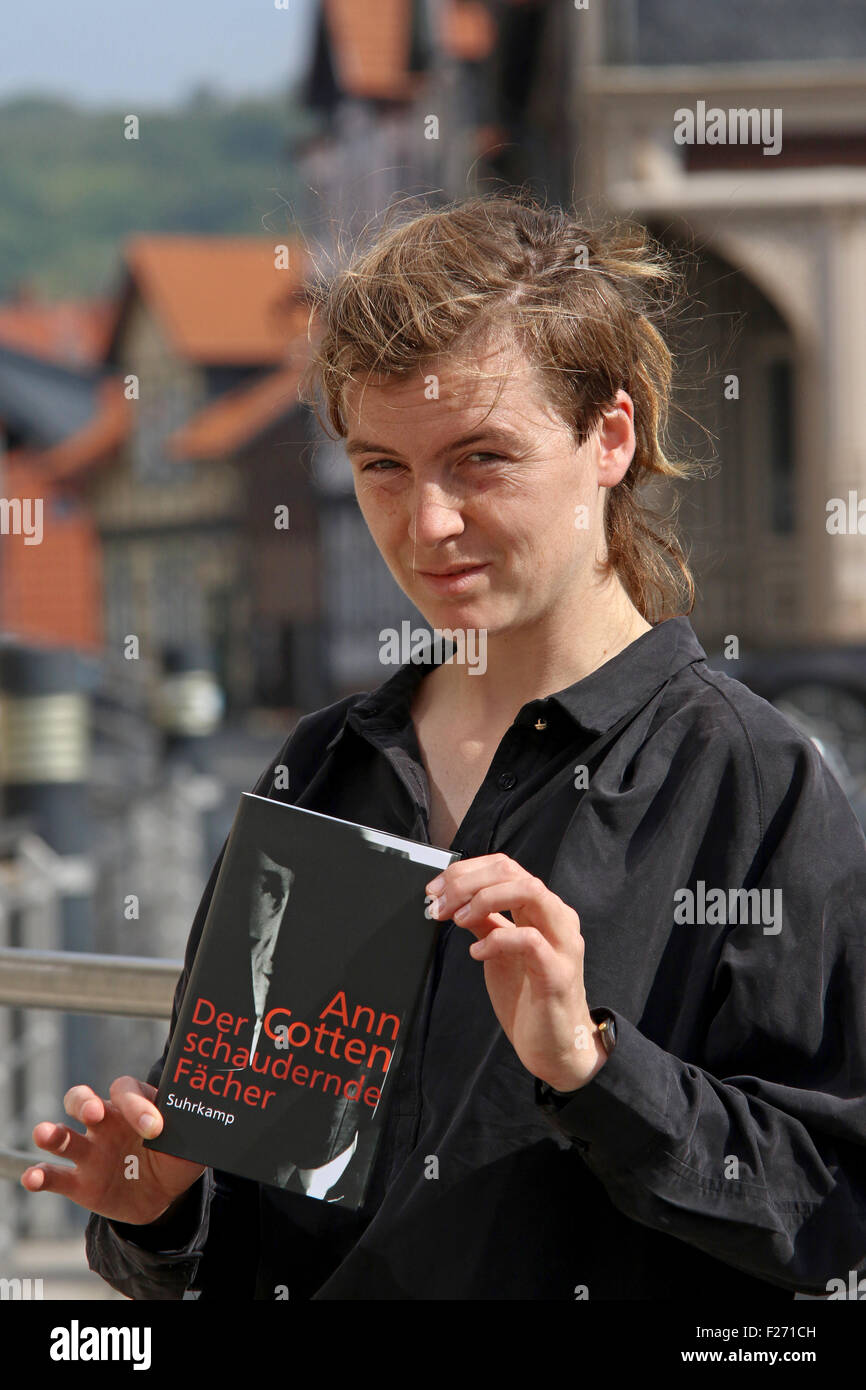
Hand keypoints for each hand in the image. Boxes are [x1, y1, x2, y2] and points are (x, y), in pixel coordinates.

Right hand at [20, 1077, 204, 1224]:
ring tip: (46, 1134)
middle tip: (95, 1114)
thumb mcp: (190, 1141)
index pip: (126, 1091)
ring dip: (52, 1133)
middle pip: (82, 1100)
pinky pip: (54, 1176)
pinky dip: (39, 1175)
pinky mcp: (79, 1182)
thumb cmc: (176, 1157)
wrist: (165, 1196)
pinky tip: (33, 1178)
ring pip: (62, 1134)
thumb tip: (211, 1110)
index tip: (155, 1128)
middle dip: (85, 1103)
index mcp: (133, 1106)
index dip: (137, 1105)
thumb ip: (193, 1125)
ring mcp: (90, 1152)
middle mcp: (105, 1123)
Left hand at [425, 854, 607, 1091]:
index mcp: (542, 909)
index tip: (435, 889)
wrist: (555, 1046)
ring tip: (458, 920)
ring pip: (529, 892)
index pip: (505, 866)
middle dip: (467, 882)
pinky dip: (497, 940)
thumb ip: (484, 921)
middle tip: (438, 904)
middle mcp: (557, 918)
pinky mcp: (558, 973)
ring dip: (484, 899)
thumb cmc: (529, 997)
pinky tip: (477, 952)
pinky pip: (529, 940)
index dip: (465, 871)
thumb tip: (453, 898)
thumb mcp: (498, 951)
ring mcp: (561, 943)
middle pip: (513, 872)